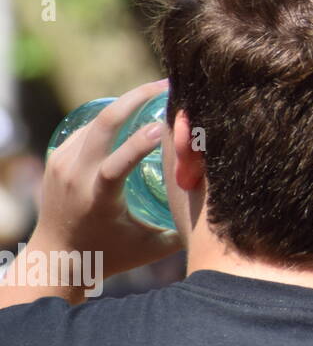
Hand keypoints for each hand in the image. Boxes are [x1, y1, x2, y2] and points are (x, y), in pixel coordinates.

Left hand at [29, 79, 181, 294]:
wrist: (55, 260)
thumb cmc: (110, 256)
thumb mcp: (151, 248)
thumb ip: (186, 231)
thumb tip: (224, 211)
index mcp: (98, 199)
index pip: (115, 164)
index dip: (139, 143)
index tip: (165, 125)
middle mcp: (75, 177)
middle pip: (102, 125)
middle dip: (134, 98)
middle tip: (166, 84)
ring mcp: (62, 165)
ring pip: (95, 122)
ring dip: (125, 104)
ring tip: (155, 94)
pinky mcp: (56, 159)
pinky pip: (87, 129)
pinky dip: (110, 119)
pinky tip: (132, 113)